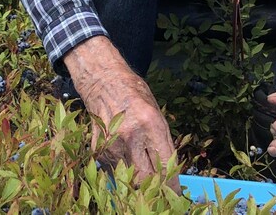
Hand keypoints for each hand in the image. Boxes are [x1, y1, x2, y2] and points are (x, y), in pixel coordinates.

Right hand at [64, 37, 181, 194]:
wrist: (103, 81)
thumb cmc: (134, 94)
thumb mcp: (157, 113)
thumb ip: (162, 143)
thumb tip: (169, 172)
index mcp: (150, 124)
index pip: (165, 166)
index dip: (173, 186)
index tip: (176, 194)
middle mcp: (130, 136)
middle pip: (146, 180)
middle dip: (155, 189)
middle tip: (161, 191)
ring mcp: (112, 143)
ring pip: (129, 178)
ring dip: (138, 179)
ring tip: (142, 170)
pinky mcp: (99, 148)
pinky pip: (114, 170)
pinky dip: (122, 170)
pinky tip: (125, 157)